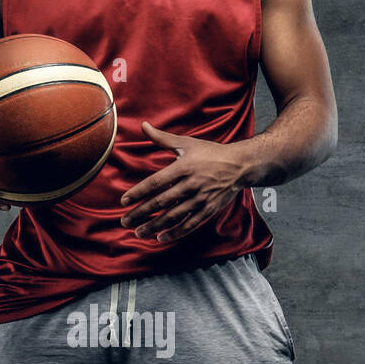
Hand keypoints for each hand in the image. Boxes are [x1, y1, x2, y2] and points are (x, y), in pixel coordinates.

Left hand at [119, 121, 247, 242]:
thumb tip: (143, 125)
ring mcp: (201, 199)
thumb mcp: (187, 143)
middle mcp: (191, 184)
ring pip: (174, 216)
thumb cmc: (211, 153)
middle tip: (125, 221)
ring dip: (154, 226)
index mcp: (184, 167)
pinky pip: (190, 224)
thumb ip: (162, 138)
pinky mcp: (209, 209)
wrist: (240, 165)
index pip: (156, 182)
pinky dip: (175, 232)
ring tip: (139, 232)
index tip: (124, 200)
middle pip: (162, 202)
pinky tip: (161, 238)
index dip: (139, 192)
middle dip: (141, 213)